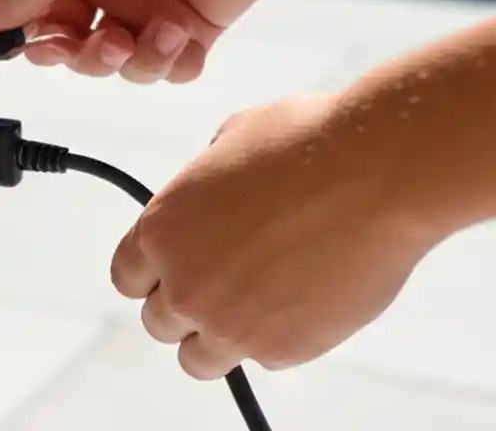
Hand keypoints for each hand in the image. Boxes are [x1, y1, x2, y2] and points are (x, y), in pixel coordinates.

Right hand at [0, 0, 314, 82]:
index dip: (4, 20)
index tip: (11, 38)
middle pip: (55, 37)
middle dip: (64, 51)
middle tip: (75, 45)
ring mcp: (140, 0)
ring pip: (107, 61)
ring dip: (117, 61)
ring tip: (136, 40)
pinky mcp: (187, 22)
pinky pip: (163, 67)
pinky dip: (166, 64)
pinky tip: (177, 37)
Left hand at [110, 94, 436, 378]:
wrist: (374, 172)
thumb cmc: (306, 142)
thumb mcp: (229, 142)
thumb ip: (202, 186)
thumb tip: (210, 196)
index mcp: (159, 232)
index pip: (128, 277)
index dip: (153, 274)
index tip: (175, 271)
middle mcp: (183, 284)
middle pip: (159, 322)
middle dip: (186, 306)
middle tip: (224, 286)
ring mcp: (228, 324)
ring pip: (198, 359)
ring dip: (218, 338)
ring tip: (252, 310)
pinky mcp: (280, 349)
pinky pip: (263, 359)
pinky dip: (278, 339)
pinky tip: (303, 302)